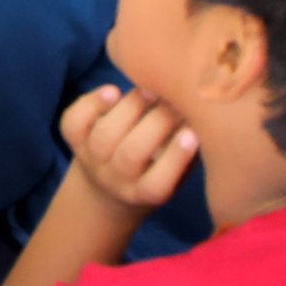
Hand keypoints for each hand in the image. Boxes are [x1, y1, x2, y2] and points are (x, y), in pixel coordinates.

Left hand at [55, 84, 198, 213]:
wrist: (107, 190)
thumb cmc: (157, 169)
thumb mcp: (179, 171)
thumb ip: (192, 149)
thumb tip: (212, 112)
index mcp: (145, 194)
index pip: (158, 184)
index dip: (175, 158)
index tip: (192, 133)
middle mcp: (116, 180)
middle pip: (130, 155)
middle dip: (156, 123)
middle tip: (175, 99)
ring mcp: (91, 160)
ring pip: (104, 136)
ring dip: (129, 108)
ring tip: (149, 90)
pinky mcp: (73, 140)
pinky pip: (74, 122)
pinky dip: (91, 103)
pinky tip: (112, 91)